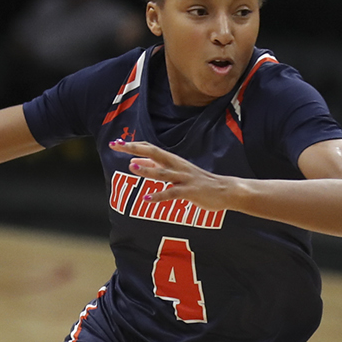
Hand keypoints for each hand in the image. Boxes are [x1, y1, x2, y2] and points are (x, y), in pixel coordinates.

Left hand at [111, 138, 234, 210]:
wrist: (226, 190)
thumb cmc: (199, 182)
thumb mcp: (176, 172)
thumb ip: (156, 167)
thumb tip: (136, 162)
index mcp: (173, 160)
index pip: (150, 148)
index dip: (133, 145)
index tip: (116, 143)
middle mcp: (177, 166)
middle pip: (153, 153)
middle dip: (134, 149)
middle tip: (117, 145)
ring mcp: (184, 178)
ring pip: (163, 173)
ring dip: (146, 170)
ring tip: (131, 167)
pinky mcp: (190, 191)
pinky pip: (172, 193)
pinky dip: (159, 195)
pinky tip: (147, 199)